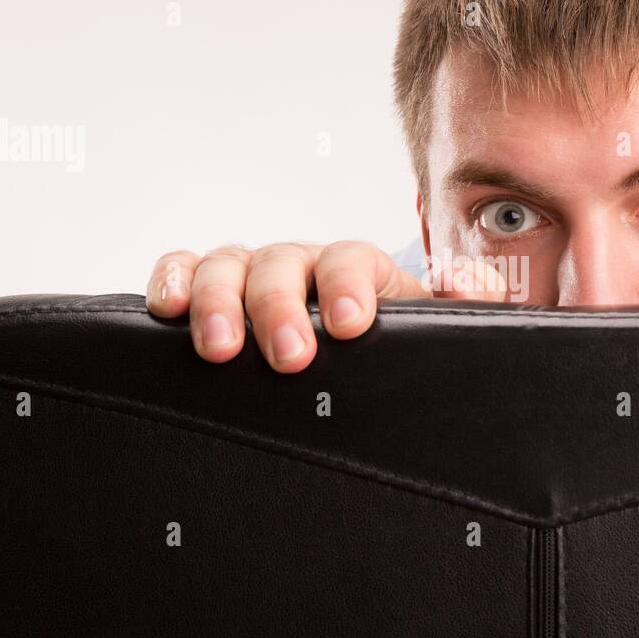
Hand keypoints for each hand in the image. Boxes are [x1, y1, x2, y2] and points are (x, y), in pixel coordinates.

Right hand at [146, 242, 504, 371]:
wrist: (358, 377)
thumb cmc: (393, 355)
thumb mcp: (440, 338)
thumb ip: (468, 306)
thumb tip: (473, 284)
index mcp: (359, 273)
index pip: (351, 260)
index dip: (347, 286)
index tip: (349, 327)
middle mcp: (301, 268)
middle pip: (282, 263)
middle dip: (280, 306)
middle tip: (289, 358)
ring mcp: (251, 280)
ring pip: (227, 265)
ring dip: (218, 301)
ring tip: (220, 350)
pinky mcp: (208, 299)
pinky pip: (181, 272)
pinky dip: (170, 281)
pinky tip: (165, 309)